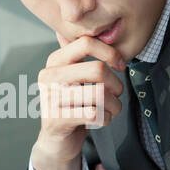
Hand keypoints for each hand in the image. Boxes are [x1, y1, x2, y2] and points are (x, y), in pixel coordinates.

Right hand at [31, 36, 125, 169]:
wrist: (57, 141)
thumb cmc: (72, 105)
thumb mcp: (75, 76)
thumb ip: (83, 55)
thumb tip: (103, 29)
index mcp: (55, 60)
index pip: (86, 43)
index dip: (110, 52)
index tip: (120, 65)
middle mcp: (49, 76)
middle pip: (97, 70)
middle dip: (116, 85)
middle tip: (117, 94)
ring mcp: (50, 98)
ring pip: (99, 94)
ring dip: (114, 106)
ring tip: (111, 110)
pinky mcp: (56, 119)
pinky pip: (94, 114)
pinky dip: (106, 119)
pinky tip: (101, 120)